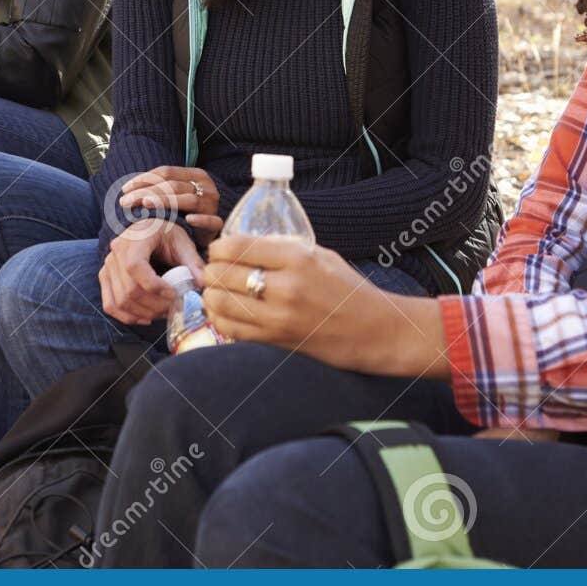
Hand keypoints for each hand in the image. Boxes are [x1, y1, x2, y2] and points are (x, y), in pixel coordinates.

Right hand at [99, 219, 202, 327]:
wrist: (148, 229)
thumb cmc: (166, 234)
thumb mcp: (182, 242)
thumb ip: (193, 262)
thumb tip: (202, 284)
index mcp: (135, 239)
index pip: (135, 266)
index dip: (153, 286)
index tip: (173, 295)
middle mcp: (116, 251)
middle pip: (129, 289)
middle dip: (153, 305)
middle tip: (172, 308)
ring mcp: (107, 265)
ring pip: (120, 301)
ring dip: (143, 314)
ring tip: (162, 313)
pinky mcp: (105, 277)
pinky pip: (110, 304)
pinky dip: (127, 317)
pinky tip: (146, 318)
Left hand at [119, 166, 222, 244]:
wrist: (206, 232)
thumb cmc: (184, 212)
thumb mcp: (172, 196)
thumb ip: (155, 190)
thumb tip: (126, 192)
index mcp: (196, 175)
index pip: (167, 172)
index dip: (144, 179)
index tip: (124, 190)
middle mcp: (206, 187)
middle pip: (173, 186)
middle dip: (147, 192)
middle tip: (126, 202)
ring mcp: (213, 205)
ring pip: (190, 201)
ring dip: (165, 202)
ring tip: (146, 205)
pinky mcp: (217, 224)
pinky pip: (211, 221)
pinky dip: (200, 220)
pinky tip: (188, 220)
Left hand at [199, 234, 449, 376]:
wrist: (375, 331)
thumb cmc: (349, 290)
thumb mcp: (321, 255)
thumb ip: (283, 248)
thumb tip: (243, 244)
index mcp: (297, 258)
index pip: (236, 246)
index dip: (218, 247)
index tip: (218, 249)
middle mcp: (285, 287)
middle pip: (222, 274)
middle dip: (211, 270)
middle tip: (214, 270)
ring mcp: (279, 317)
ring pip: (220, 303)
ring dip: (211, 295)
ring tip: (215, 291)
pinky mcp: (276, 341)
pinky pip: (231, 330)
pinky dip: (220, 319)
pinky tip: (224, 312)